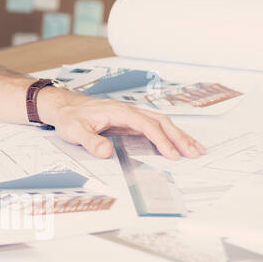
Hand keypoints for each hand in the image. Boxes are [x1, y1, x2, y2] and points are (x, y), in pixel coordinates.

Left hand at [38, 88, 204, 160]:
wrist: (66, 108)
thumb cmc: (70, 118)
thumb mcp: (74, 131)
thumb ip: (90, 141)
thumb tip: (106, 152)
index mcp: (119, 112)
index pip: (146, 125)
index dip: (160, 139)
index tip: (172, 154)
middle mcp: (129, 111)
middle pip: (161, 121)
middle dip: (179, 137)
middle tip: (195, 153)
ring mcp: (132, 117)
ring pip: (162, 123)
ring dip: (179, 136)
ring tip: (197, 150)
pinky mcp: (131, 123)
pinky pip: (155, 128)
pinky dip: (170, 136)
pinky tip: (179, 145)